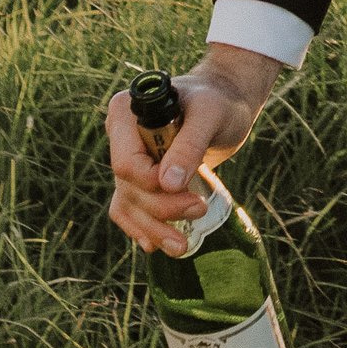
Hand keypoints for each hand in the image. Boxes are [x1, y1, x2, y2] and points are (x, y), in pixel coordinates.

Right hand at [104, 46, 284, 257]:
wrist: (227, 101)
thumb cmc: (219, 100)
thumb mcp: (210, 115)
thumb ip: (190, 145)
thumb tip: (167, 184)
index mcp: (126, 113)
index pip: (126, 162)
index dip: (151, 183)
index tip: (186, 188)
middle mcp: (120, 137)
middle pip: (129, 187)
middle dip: (161, 208)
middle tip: (200, 209)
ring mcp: (128, 159)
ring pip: (128, 204)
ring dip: (152, 229)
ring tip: (182, 246)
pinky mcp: (141, 177)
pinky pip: (131, 209)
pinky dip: (142, 228)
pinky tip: (156, 245)